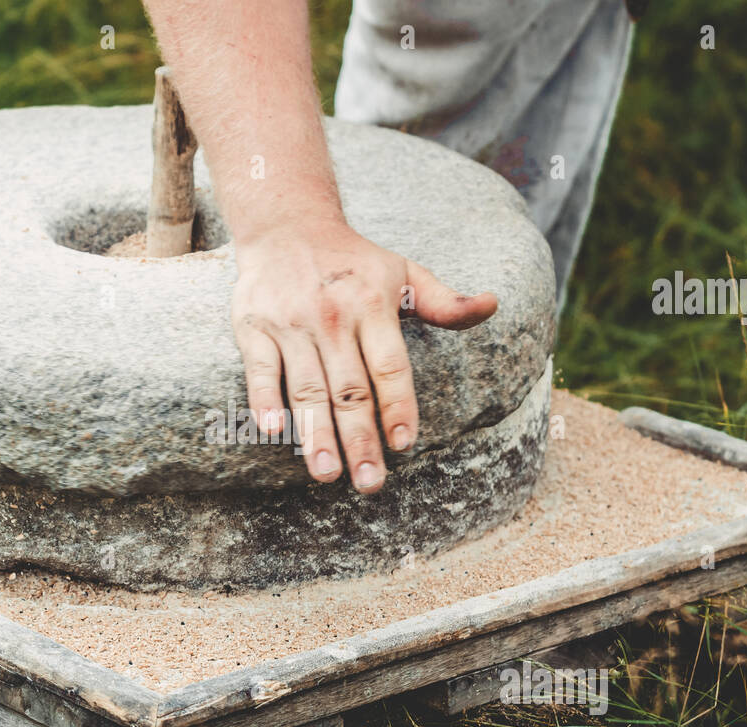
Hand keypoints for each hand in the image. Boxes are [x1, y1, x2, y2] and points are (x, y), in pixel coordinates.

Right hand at [232, 219, 497, 492]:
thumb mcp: (404, 272)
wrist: (285, 224)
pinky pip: (261, 369)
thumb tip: (492, 305)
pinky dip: (264, 399)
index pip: (389, 366)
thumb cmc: (352, 261)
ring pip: (307, 389)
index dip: (398, 405)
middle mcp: (332, 318)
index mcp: (373, 306)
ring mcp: (291, 324)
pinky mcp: (254, 327)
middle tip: (369, 482)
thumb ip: (445, 302)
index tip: (404, 444)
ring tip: (328, 474)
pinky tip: (273, 431)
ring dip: (316, 434)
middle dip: (360, 439)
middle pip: (349, 389)